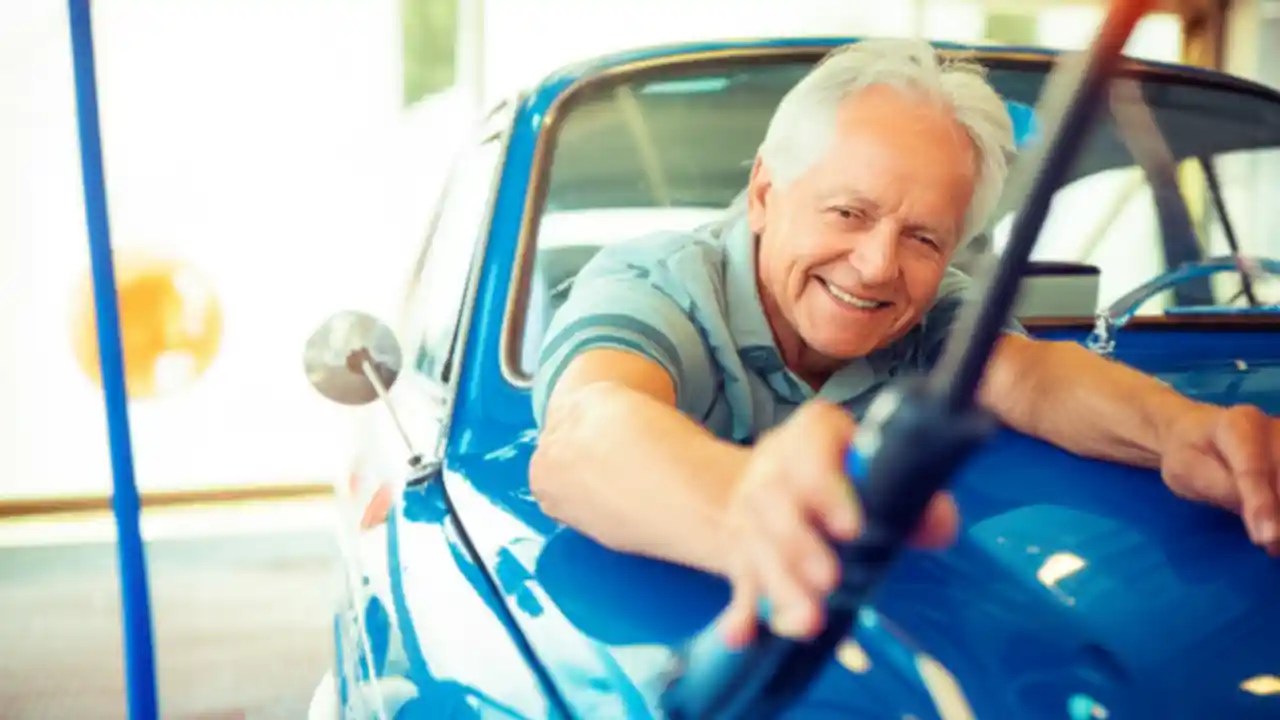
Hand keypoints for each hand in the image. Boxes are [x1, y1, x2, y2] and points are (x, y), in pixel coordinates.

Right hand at [718, 401, 959, 647]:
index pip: (811, 446)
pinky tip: (742, 635)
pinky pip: (738, 585)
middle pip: (773, 501)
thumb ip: (915, 498)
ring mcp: (750, 513)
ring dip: (781, 586)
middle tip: (829, 581)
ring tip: (808, 624)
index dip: (828, 487)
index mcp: (813, 435)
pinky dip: (739, 612)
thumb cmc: (846, 478)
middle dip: (800, 545)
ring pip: (756, 547)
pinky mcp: (741, 557)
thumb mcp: (880, 473)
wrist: (776, 485)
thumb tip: (938, 526)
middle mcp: (773, 469)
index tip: (852, 529)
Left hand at [1160, 402, 1279, 555]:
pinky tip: (1277, 534)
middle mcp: (1274, 428)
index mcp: (1239, 425)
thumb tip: (1258, 516)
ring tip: (1274, 544)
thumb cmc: (1190, 455)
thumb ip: (1221, 488)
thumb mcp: (1188, 471)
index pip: (1254, 469)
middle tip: (1270, 546)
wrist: (1200, 435)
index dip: (1262, 505)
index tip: (1267, 537)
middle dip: (1279, 516)